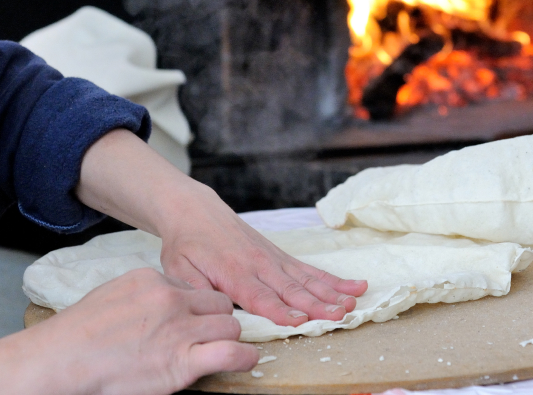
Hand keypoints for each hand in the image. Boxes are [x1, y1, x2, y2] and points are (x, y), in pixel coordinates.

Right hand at [0, 268, 256, 394]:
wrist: (59, 362)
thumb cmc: (78, 335)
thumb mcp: (114, 295)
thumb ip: (145, 295)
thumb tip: (165, 300)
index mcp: (153, 280)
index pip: (194, 287)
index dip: (197, 306)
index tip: (191, 320)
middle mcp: (171, 300)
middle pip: (219, 303)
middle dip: (216, 319)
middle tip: (206, 336)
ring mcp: (179, 330)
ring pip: (230, 325)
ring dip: (228, 338)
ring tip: (218, 350)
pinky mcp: (182, 362)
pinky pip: (231, 353)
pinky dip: (243, 357)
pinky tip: (244, 360)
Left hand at [75, 129, 367, 326]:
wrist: (196, 211)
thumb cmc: (187, 244)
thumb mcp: (178, 269)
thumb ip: (196, 290)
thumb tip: (217, 311)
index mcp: (233, 272)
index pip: (260, 296)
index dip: (280, 310)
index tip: (300, 320)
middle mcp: (259, 264)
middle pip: (292, 288)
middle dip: (317, 303)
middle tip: (339, 314)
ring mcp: (273, 259)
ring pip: (307, 278)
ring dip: (331, 292)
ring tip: (353, 302)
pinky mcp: (280, 256)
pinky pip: (310, 269)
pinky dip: (333, 279)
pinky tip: (354, 286)